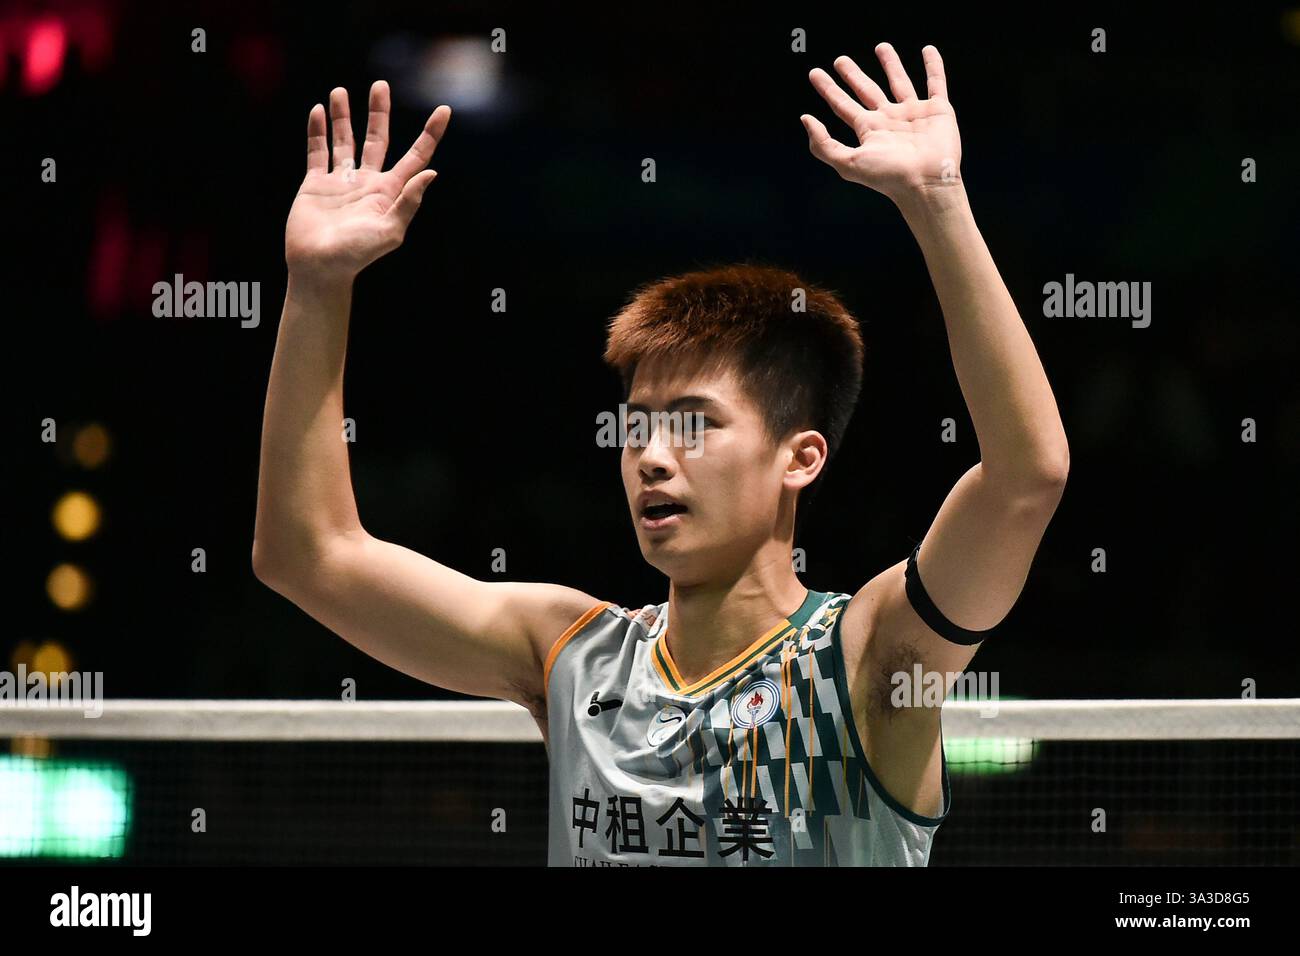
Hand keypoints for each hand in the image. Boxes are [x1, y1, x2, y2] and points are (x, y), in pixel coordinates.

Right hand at [285, 81, 450, 283]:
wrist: (319, 267)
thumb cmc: (356, 255)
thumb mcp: (390, 231)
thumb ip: (410, 201)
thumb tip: (431, 172)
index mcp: (390, 191)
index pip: (416, 156)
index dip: (431, 134)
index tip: (444, 110)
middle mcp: (368, 182)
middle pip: (377, 139)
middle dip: (379, 112)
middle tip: (380, 85)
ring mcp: (342, 182)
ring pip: (344, 140)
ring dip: (342, 116)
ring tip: (340, 91)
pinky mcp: (316, 185)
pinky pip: (317, 152)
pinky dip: (317, 132)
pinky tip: (318, 110)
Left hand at [802, 43, 960, 204]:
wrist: (925, 183)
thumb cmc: (888, 177)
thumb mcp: (848, 163)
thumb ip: (824, 145)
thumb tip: (805, 119)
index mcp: (869, 131)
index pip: (843, 106)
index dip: (828, 90)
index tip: (814, 73)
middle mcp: (889, 121)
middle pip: (866, 91)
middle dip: (852, 75)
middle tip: (839, 60)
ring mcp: (913, 114)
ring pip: (899, 82)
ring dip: (891, 64)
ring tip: (880, 46)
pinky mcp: (938, 110)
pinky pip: (936, 83)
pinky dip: (934, 66)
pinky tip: (928, 50)